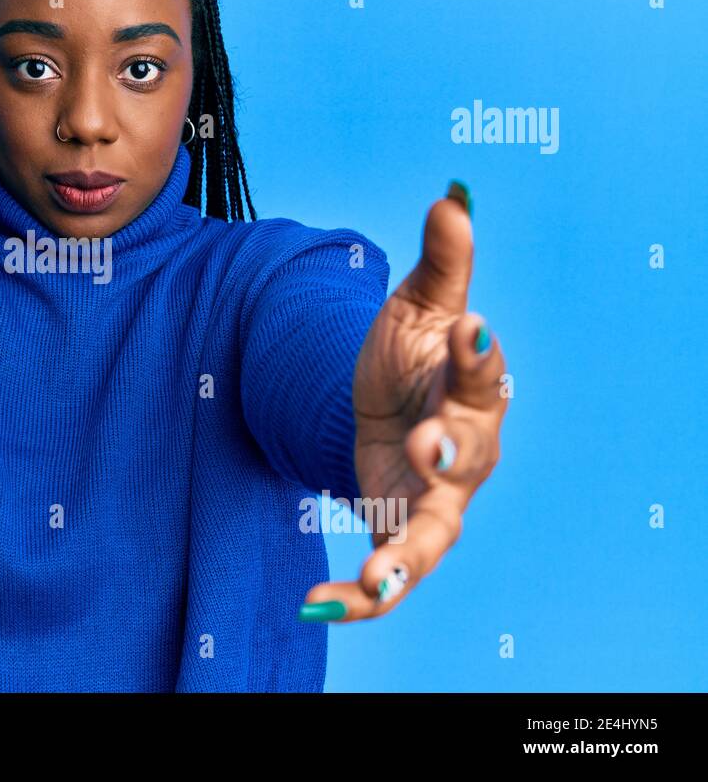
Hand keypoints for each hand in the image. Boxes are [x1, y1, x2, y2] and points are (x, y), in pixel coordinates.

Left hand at [299, 182, 508, 621]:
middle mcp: (462, 451)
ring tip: (378, 578)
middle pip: (465, 455)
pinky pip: (388, 575)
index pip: (481, 370)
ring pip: (431, 535)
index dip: (476, 352)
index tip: (469, 327)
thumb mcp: (417, 307)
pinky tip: (318, 604)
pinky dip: (361, 596)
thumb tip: (452, 196)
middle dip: (448, 451)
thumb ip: (441, 263)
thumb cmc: (410, 357)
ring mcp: (433, 502)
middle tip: (428, 447)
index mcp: (469, 388)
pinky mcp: (399, 536)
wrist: (382, 410)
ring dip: (406, 557)